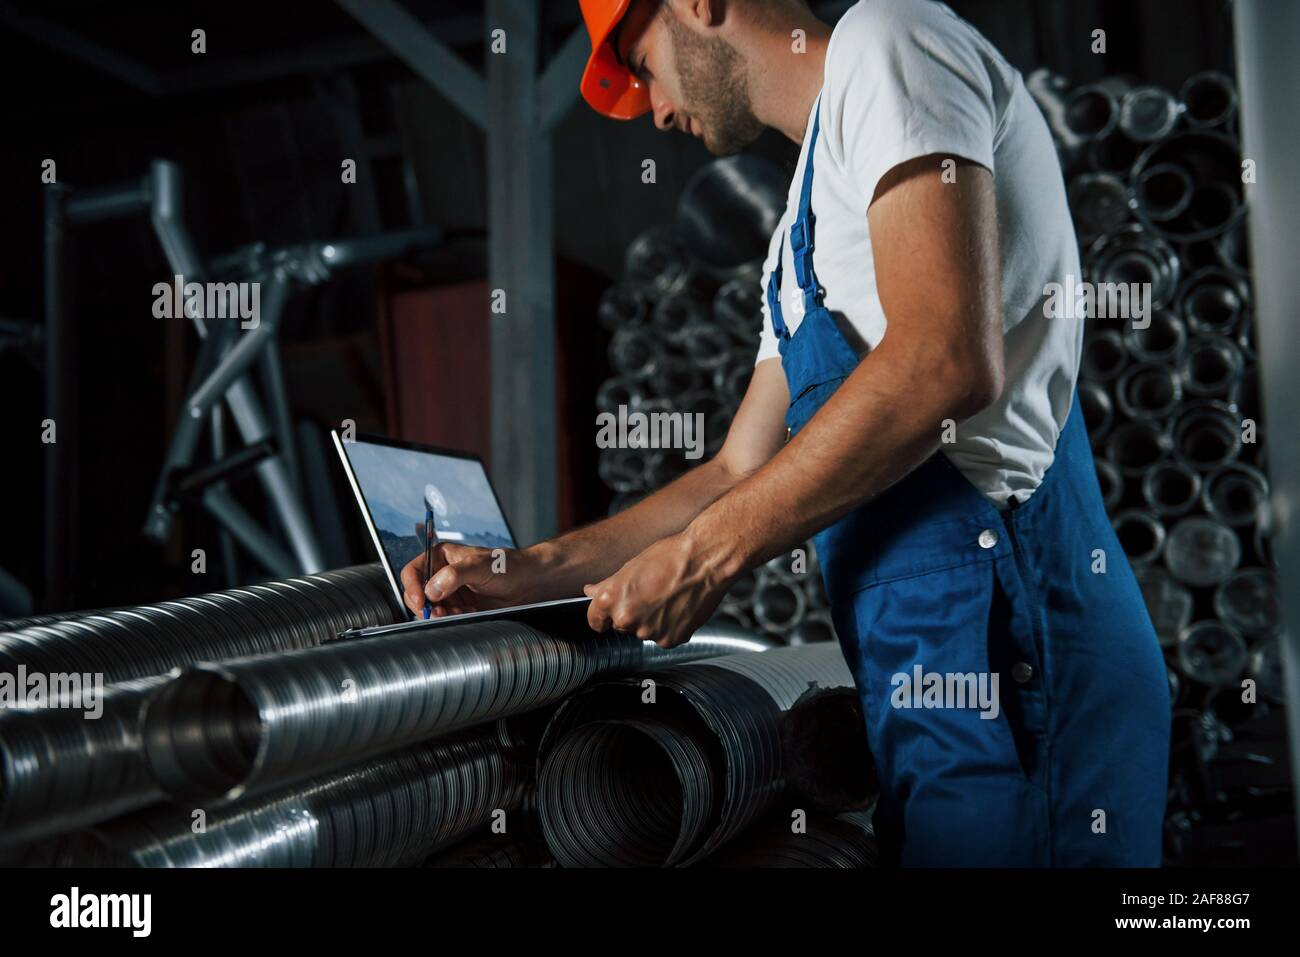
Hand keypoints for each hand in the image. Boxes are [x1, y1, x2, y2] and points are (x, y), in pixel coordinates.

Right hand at [398, 543, 541, 617]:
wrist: (528, 583)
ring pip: (431, 609)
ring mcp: (451, 592)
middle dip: (427, 606)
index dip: (412, 588)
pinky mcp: (460, 607)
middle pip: (418, 594)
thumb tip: (432, 590)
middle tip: (440, 614)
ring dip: (442, 615)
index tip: (421, 603)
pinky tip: (468, 614)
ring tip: (460, 613)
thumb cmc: (508, 566)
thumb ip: (454, 575)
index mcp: (441, 557)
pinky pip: (446, 618)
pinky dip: (453, 620)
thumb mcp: (480, 566)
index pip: (413, 572)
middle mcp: (442, 574)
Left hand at [584, 532, 732, 648]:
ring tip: (668, 597)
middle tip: (650, 594)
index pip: (595, 621)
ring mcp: (648, 632)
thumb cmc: (669, 556)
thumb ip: (608, 585)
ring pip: (644, 632)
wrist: (705, 560)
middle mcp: (626, 619)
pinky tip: (678, 607)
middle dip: (632, 614)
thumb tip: (591, 591)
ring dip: (652, 621)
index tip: (611, 612)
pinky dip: (670, 627)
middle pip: (621, 626)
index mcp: (610, 600)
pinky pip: (664, 637)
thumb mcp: (631, 566)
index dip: (604, 615)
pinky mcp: (670, 639)